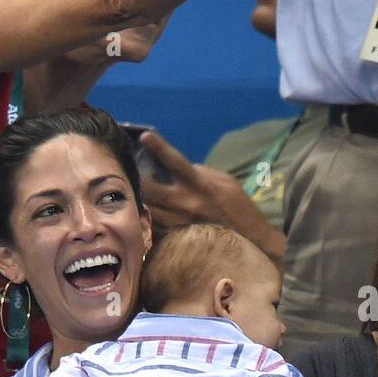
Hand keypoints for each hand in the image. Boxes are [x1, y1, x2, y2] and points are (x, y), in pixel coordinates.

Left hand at [137, 131, 284, 264]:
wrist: (249, 240)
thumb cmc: (238, 207)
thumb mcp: (223, 182)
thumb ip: (199, 173)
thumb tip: (176, 169)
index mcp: (199, 185)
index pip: (175, 162)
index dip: (159, 147)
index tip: (144, 136)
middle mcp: (185, 204)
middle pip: (149, 188)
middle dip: (137, 177)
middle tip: (129, 170)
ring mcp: (177, 223)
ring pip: (147, 208)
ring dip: (138, 199)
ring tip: (130, 191)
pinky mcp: (174, 239)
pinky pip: (153, 226)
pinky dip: (146, 218)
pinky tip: (142, 213)